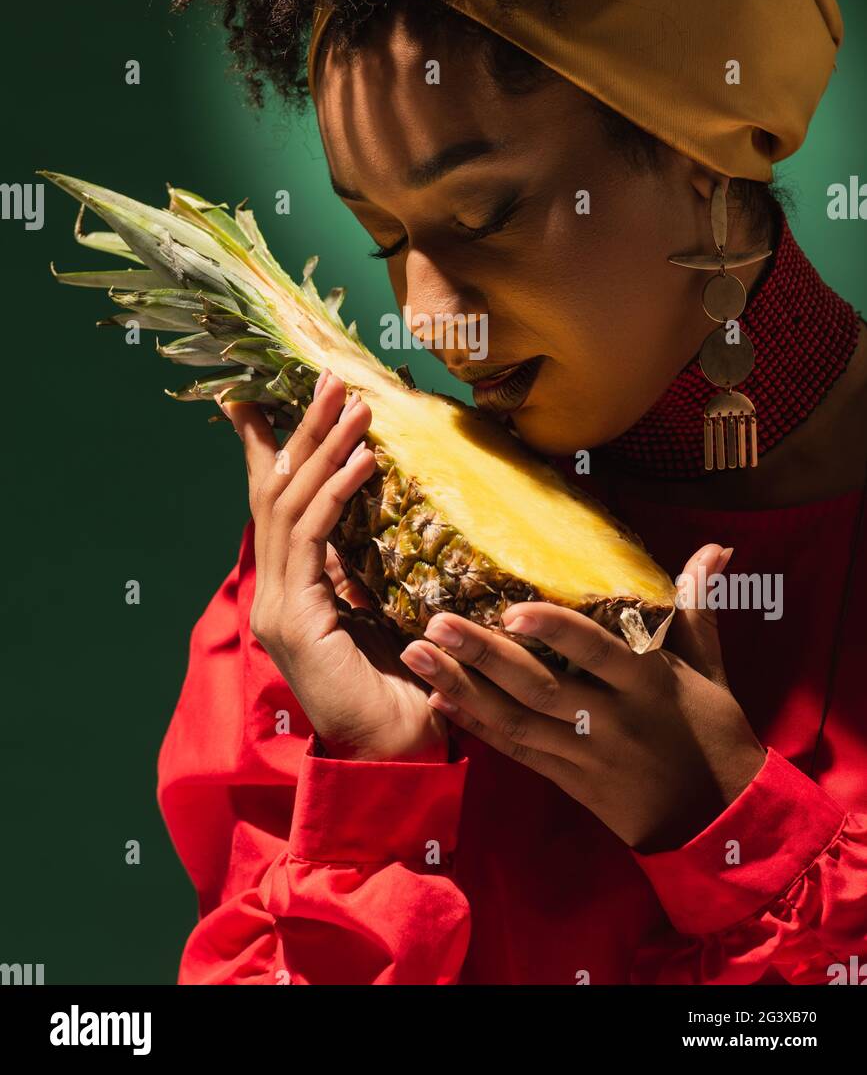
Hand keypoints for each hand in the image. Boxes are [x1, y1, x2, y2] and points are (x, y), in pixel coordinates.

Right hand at [220, 370, 448, 762]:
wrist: (395, 756)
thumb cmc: (401, 687)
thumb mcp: (378, 612)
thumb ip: (358, 569)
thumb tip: (363, 516)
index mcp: (289, 590)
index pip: (272, 504)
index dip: (264, 448)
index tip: (259, 396)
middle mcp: (274, 593)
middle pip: (277, 492)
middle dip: (301, 430)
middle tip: (330, 378)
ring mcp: (279, 606)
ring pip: (290, 505)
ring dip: (323, 448)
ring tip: (352, 403)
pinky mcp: (297, 618)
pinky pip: (315, 538)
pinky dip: (337, 492)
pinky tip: (363, 459)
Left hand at [398, 543, 767, 849]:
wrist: (715, 821)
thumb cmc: (712, 731)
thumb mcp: (710, 668)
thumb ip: (695, 606)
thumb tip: (714, 547)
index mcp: (649, 685)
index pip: (598, 652)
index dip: (556, 630)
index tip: (509, 608)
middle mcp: (612, 719)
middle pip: (540, 687)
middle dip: (483, 656)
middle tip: (434, 622)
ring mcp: (585, 753)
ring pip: (516, 720)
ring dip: (462, 688)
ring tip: (416, 656)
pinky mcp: (568, 780)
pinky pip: (516, 750)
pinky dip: (477, 727)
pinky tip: (439, 701)